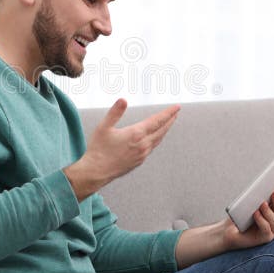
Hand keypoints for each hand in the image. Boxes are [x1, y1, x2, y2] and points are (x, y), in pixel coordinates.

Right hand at [64, 99, 179, 200]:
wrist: (96, 172)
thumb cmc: (98, 149)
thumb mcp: (104, 127)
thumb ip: (115, 112)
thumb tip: (123, 100)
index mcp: (136, 134)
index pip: (157, 121)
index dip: (168, 113)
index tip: (177, 107)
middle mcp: (142, 145)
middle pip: (161, 130)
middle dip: (170, 120)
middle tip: (176, 112)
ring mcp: (142, 154)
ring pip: (158, 140)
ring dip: (164, 130)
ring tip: (168, 123)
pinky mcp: (139, 161)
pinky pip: (152, 147)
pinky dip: (157, 139)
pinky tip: (154, 138)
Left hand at [223, 184, 273, 249]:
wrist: (231, 231)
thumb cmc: (241, 217)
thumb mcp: (250, 204)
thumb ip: (258, 197)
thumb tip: (263, 187)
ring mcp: (272, 231)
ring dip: (268, 211)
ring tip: (263, 203)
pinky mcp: (265, 238)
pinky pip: (265, 229)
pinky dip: (261, 220)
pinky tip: (256, 214)